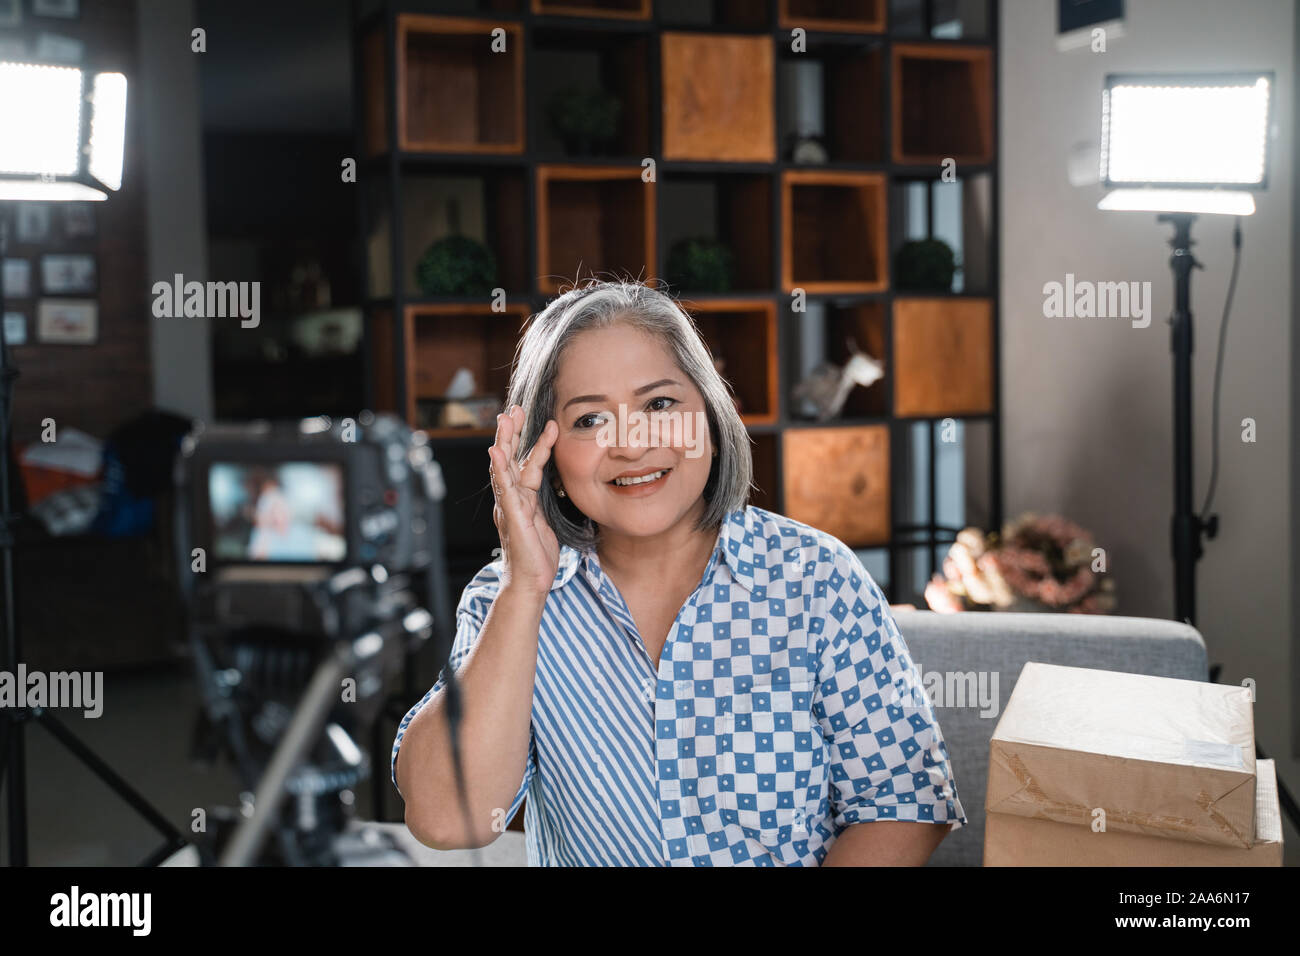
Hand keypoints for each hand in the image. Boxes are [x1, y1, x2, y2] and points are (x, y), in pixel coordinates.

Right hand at [488, 405, 560, 597]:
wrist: (530, 584)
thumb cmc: (538, 556)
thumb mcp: (545, 522)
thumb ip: (543, 504)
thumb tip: (552, 487)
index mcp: (522, 498)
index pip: (526, 463)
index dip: (532, 441)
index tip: (540, 420)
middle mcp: (512, 499)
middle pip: (510, 458)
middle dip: (513, 432)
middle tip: (515, 408)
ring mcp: (510, 506)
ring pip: (505, 467)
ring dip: (505, 441)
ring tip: (506, 419)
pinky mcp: (511, 516)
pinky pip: (505, 488)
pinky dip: (500, 469)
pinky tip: (496, 452)